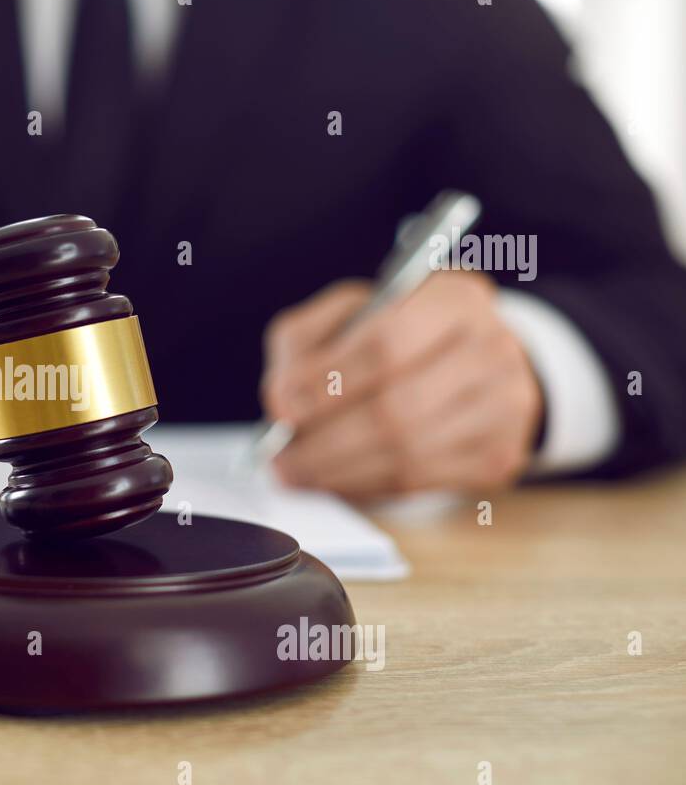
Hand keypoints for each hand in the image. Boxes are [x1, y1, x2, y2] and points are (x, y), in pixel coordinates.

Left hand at [259, 272, 542, 498]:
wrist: (473, 366)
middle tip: (281, 456)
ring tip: (298, 471)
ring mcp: (504, 405)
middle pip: (397, 407)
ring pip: (408, 452)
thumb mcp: (347, 315)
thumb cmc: (398, 336)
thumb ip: (304, 344)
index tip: (280, 407)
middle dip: (326, 439)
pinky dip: (366, 485)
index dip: (326, 382)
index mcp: (454, 298)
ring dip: (339, 470)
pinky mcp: (500, 454)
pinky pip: (421, 481)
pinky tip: (336, 479)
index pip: (387, 343)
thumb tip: (281, 401)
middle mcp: (492, 348)